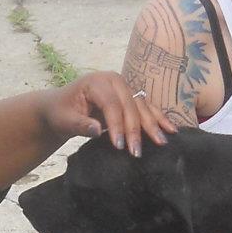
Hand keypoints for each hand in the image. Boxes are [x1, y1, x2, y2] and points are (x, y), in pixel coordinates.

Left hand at [41, 70, 174, 157]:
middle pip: (130, 105)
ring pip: (142, 106)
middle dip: (136, 130)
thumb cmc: (61, 112)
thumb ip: (80, 125)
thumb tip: (97, 130)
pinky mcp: (131, 96)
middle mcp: (114, 80)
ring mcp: (125, 87)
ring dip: (153, 124)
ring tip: (162, 142)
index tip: (120, 146)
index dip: (117, 125)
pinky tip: (170, 129)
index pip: (111, 104)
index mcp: (97, 82)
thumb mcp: (64, 120)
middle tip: (138, 152)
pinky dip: (158, 118)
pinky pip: (147, 107)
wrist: (61, 106)